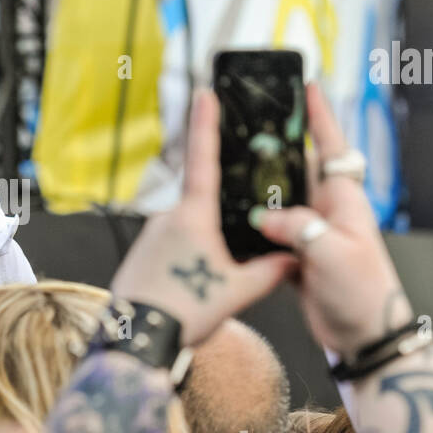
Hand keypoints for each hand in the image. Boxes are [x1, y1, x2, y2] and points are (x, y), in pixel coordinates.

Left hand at [110, 88, 296, 346]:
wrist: (136, 339)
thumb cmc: (186, 311)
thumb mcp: (239, 291)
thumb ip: (271, 270)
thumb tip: (295, 258)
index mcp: (193, 215)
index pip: (203, 158)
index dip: (206, 124)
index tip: (205, 93)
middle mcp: (167, 216)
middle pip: (203, 205)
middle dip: (221, 225)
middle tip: (228, 261)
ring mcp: (149, 234)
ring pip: (187, 231)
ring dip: (203, 248)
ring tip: (209, 287)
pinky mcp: (139, 254)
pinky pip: (170, 247)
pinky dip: (186, 260)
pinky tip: (192, 288)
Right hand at [251, 81, 408, 356]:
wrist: (365, 335)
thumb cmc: (363, 293)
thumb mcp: (331, 253)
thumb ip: (297, 228)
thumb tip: (264, 218)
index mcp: (342, 200)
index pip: (330, 147)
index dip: (319, 117)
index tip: (307, 89)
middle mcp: (327, 211)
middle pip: (298, 169)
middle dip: (278, 147)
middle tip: (252, 124)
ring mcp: (312, 234)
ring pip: (280, 201)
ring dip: (260, 190)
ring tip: (234, 169)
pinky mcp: (298, 256)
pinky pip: (271, 233)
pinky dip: (255, 227)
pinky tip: (236, 222)